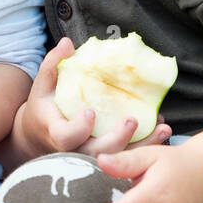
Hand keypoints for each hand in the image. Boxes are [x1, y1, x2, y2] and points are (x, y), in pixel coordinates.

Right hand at [15, 38, 171, 156]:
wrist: (41, 136)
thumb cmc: (44, 108)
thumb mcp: (43, 86)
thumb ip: (53, 65)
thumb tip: (67, 43)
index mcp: (56, 133)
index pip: (66, 137)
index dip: (78, 129)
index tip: (90, 113)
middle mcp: (75, 150)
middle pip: (96, 153)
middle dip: (116, 139)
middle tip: (132, 120)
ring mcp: (92, 156)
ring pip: (118, 159)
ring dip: (141, 146)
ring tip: (161, 128)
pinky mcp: (107, 158)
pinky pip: (128, 157)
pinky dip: (146, 145)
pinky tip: (161, 130)